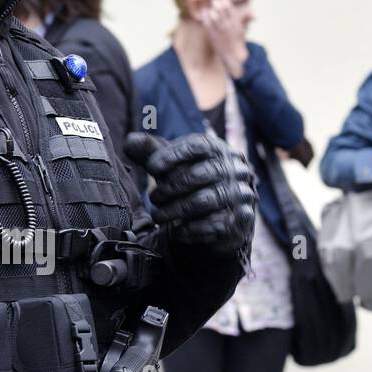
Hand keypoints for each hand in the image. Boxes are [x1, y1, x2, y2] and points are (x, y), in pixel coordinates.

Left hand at [124, 131, 255, 255]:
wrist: (224, 216)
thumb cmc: (192, 183)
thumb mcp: (172, 165)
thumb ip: (151, 152)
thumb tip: (130, 141)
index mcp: (218, 150)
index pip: (197, 145)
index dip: (173, 154)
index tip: (152, 167)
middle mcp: (234, 169)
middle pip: (198, 174)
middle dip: (169, 188)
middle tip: (153, 198)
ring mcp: (240, 194)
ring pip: (203, 201)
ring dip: (175, 210)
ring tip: (158, 216)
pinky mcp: (241, 219)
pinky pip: (214, 225)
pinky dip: (191, 229)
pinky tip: (178, 231)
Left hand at [199, 0, 247, 76]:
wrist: (234, 57)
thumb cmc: (238, 41)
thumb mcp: (243, 29)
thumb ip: (247, 19)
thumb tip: (256, 15)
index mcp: (236, 25)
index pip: (232, 13)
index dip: (227, 5)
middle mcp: (229, 28)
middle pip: (223, 15)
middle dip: (219, 7)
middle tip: (215, 0)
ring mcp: (221, 33)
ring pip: (216, 20)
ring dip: (213, 12)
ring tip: (210, 6)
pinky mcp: (214, 37)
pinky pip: (209, 26)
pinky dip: (206, 19)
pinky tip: (204, 13)